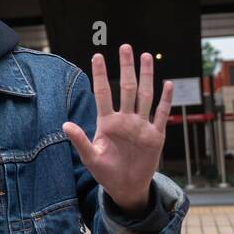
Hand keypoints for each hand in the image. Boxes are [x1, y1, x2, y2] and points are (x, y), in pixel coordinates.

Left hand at [63, 45, 172, 216]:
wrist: (126, 187)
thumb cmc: (105, 172)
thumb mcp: (90, 157)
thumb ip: (80, 140)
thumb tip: (65, 125)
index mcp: (107, 123)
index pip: (103, 93)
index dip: (100, 75)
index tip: (97, 56)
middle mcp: (125, 119)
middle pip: (126, 88)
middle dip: (126, 68)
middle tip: (126, 47)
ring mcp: (141, 126)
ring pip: (144, 96)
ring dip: (146, 77)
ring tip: (146, 56)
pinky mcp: (155, 136)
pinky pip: (161, 115)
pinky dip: (165, 100)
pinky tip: (167, 84)